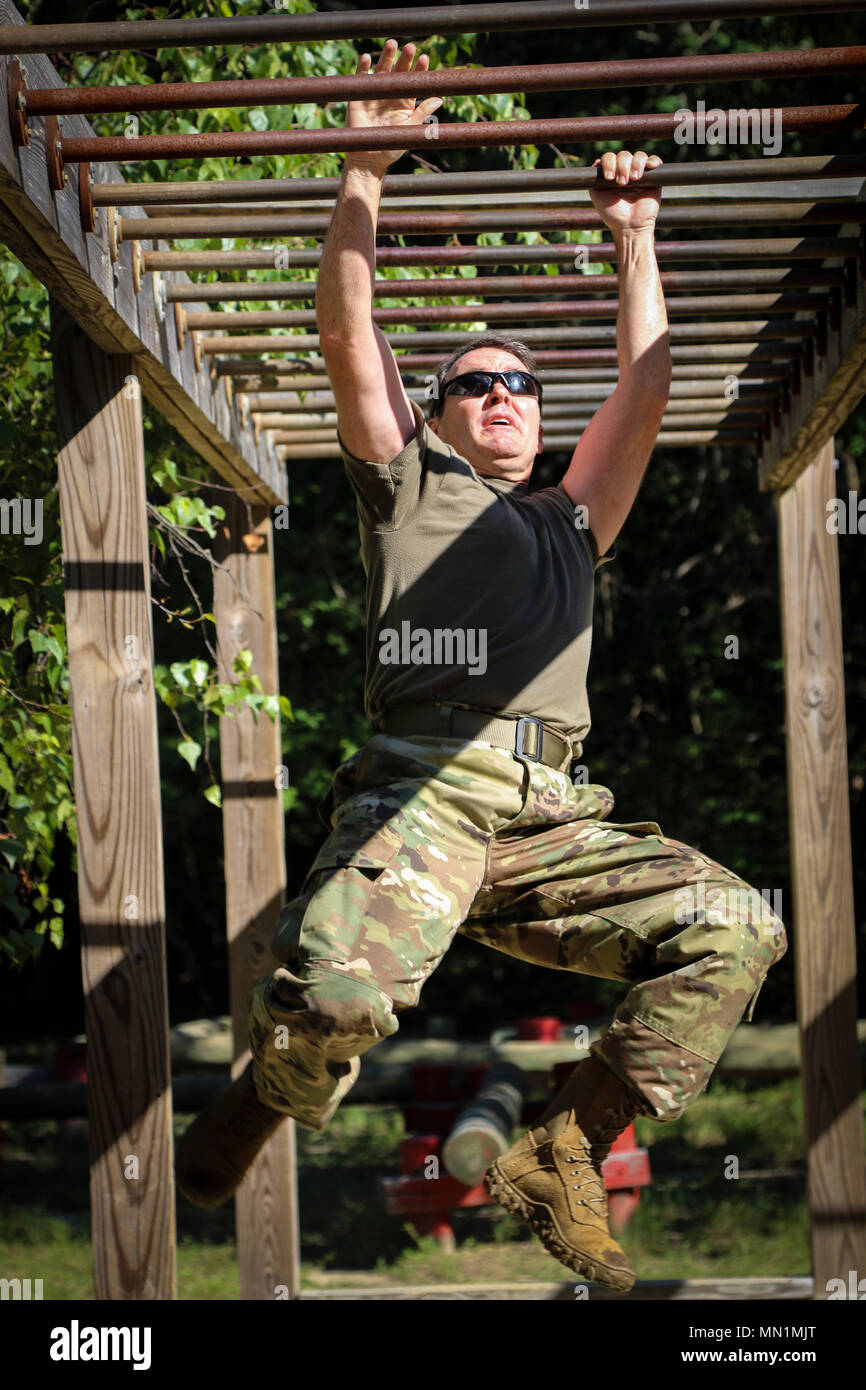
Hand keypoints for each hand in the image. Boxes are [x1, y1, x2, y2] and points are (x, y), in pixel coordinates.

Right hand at [345, 39, 442, 174]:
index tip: (424, 58)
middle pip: (398, 71)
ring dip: (386, 57)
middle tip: (411, 47)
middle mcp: (390, 94)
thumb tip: (439, 99)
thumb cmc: (390, 147)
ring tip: (392, 44)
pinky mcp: (359, 96)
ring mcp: (375, 93)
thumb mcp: (408, 130)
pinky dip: (363, 68)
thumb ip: (421, 114)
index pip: (413, 80)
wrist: (368, 160)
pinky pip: (361, 78)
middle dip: (404, 59)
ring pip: (382, 70)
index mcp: (404, 101)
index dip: (418, 69)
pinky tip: (366, 57)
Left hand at [589, 150, 662, 233]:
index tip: (609, 178)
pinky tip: (650, 166)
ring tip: (634, 179)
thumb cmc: (612, 214)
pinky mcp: (653, 177)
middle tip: (622, 183)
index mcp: (612, 172)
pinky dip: (653, 161)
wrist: (629, 226)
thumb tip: (597, 161)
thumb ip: (594, 179)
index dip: (609, 163)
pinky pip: (655, 161)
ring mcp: (640, 173)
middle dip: (622, 166)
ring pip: (639, 156)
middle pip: (624, 155)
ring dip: (636, 164)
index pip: (610, 157)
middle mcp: (625, 170)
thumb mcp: (597, 195)